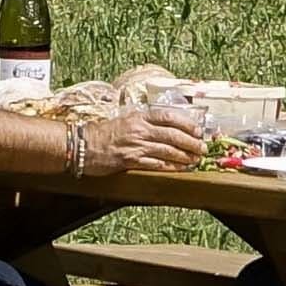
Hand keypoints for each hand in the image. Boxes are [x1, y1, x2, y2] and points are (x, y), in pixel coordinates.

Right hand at [82, 104, 206, 175]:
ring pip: (168, 150)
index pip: (168, 116)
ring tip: (196, 159)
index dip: (186, 123)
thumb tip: (166, 126)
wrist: (82, 145)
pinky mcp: (131, 161)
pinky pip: (156, 164)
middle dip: (191, 142)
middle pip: (172, 134)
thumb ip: (144, 122)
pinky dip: (171, 167)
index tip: (198, 130)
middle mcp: (139, 129)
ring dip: (185, 156)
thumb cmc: (103, 133)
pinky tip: (181, 169)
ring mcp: (136, 145)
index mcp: (138, 116)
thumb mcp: (125, 120)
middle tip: (202, 148)